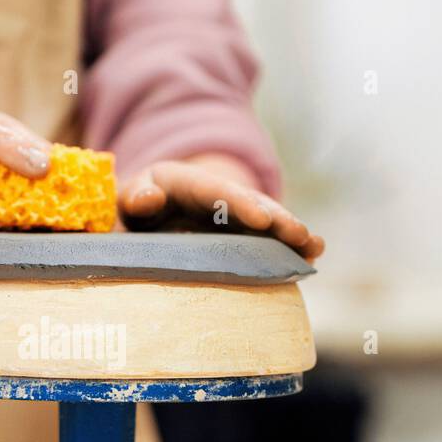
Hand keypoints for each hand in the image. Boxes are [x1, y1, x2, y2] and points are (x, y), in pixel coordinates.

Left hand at [118, 156, 324, 260]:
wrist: (146, 208)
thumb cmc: (134, 207)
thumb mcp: (125, 198)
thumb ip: (133, 197)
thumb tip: (148, 199)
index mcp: (186, 183)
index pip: (216, 192)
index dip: (241, 204)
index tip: (262, 219)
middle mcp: (216, 195)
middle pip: (251, 205)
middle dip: (278, 219)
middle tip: (301, 235)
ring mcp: (232, 215)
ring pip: (266, 222)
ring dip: (290, 233)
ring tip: (316, 247)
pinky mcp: (241, 233)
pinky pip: (267, 240)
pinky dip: (288, 248)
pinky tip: (312, 259)